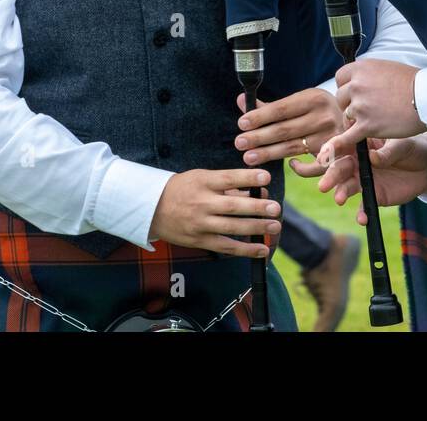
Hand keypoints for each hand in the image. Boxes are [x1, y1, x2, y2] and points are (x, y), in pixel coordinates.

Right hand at [147, 168, 280, 257]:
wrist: (151, 208)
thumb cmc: (182, 189)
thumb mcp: (202, 178)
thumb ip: (229, 185)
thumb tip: (258, 191)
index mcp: (202, 182)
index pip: (228, 178)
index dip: (247, 177)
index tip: (266, 176)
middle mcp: (201, 203)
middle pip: (232, 206)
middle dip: (256, 208)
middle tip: (276, 208)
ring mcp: (200, 224)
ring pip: (231, 228)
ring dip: (255, 228)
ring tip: (274, 227)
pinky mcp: (199, 240)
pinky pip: (225, 247)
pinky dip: (245, 250)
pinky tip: (262, 249)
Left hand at [234, 87, 340, 165]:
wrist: (354, 118)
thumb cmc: (317, 109)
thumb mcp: (300, 101)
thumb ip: (271, 106)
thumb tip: (241, 100)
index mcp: (314, 98)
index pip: (281, 109)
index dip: (260, 117)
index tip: (242, 124)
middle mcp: (324, 116)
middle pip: (285, 129)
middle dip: (259, 137)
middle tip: (239, 143)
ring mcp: (331, 136)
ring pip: (294, 147)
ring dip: (269, 153)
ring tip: (249, 157)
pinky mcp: (337, 154)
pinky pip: (315, 167)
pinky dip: (302, 169)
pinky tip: (290, 165)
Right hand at [317, 134, 426, 224]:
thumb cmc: (412, 149)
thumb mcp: (403, 145)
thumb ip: (388, 152)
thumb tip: (373, 157)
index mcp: (362, 145)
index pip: (344, 146)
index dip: (332, 151)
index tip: (323, 157)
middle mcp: (358, 162)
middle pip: (341, 168)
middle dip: (332, 176)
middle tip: (323, 185)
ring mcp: (364, 180)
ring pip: (347, 187)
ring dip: (341, 193)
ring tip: (339, 199)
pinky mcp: (373, 196)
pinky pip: (363, 205)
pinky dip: (361, 213)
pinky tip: (362, 219)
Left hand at [318, 59, 425, 160]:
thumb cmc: (413, 82)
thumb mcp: (386, 68)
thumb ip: (368, 75)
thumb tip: (357, 79)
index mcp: (360, 68)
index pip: (341, 79)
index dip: (348, 87)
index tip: (358, 93)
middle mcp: (357, 85)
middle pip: (341, 99)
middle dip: (352, 105)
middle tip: (370, 109)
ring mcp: (360, 106)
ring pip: (347, 116)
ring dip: (357, 120)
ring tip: (376, 120)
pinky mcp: (367, 125)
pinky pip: (347, 137)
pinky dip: (338, 145)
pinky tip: (328, 154)